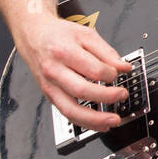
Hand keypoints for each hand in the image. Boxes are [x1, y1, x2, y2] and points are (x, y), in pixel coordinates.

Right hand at [15, 13, 132, 132]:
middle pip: (81, 91)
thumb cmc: (58, 34)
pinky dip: (84, 122)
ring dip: (94, 120)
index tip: (119, 73)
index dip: (110, 74)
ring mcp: (50, 86)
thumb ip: (107, 52)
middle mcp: (54, 71)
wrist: (33, 35)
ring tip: (113, 121)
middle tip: (122, 95)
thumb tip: (124, 67)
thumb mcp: (85, 34)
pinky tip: (99, 124)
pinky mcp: (50, 96)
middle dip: (106, 97)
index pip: (92, 69)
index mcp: (64, 52)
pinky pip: (66, 114)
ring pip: (71, 110)